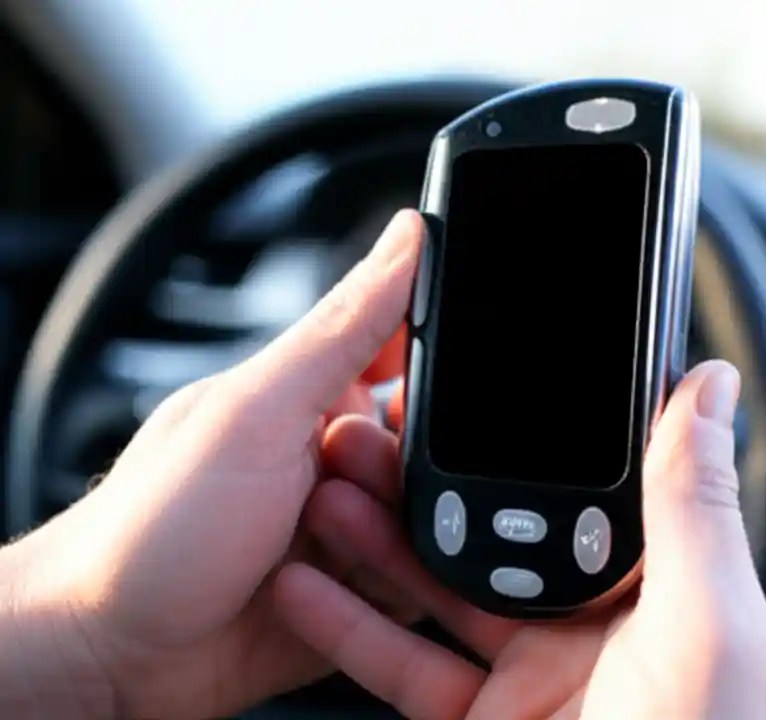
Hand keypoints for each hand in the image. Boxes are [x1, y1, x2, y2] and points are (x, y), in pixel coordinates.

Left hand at [0, 210, 424, 717]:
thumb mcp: (257, 410)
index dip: (433, 372)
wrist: (111, 657)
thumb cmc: (153, 526)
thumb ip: (344, 327)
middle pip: (432, 449)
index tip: (428, 396)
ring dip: (385, 539)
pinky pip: (421, 586)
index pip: (413, 357)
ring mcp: (349, 530)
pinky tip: (327, 590)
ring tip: (310, 550)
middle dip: (394, 475)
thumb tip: (408, 234)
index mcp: (314, 395)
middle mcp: (335, 459)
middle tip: (329, 489)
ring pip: (437, 520)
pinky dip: (390, 590)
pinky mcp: (359, 596)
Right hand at [272, 359, 765, 717]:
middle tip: (372, 434)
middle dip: (434, 483)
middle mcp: (602, 631)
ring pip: (444, 593)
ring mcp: (539, 681)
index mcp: (669, 590)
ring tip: (325, 487)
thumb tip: (710, 389)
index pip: (590, 488)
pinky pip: (409, 669)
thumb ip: (692, 507)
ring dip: (380, 542)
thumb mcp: (710, 624)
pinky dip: (353, 630)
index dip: (529, 439)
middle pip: (503, 532)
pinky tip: (308, 587)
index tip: (471, 395)